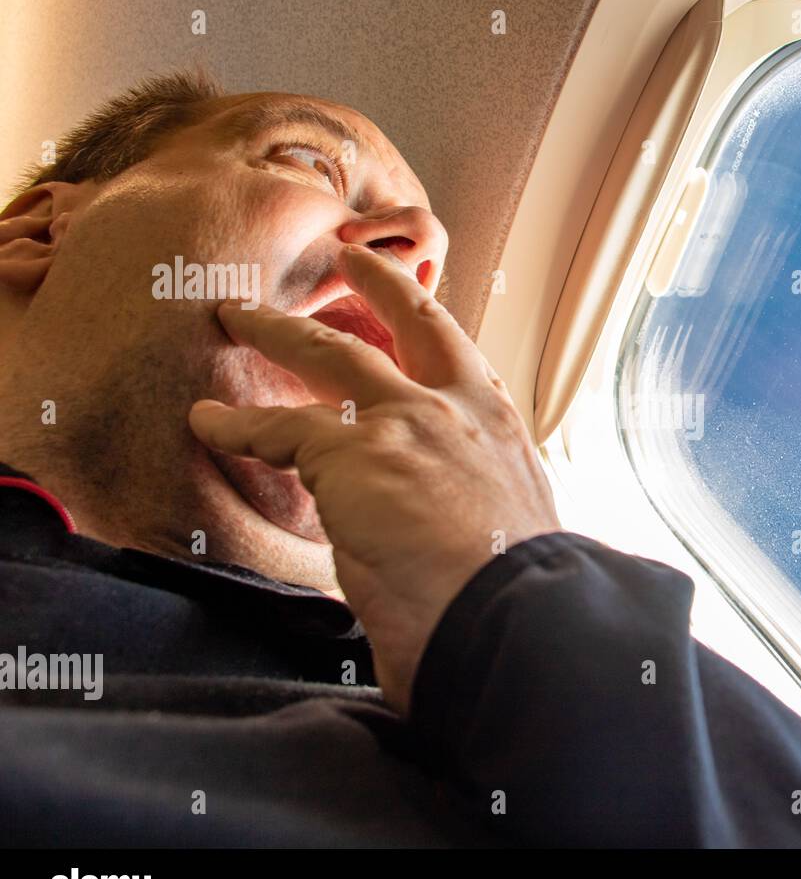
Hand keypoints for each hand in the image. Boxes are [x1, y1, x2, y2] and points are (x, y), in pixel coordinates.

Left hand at [188, 244, 560, 714]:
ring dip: (281, 329)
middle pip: (413, 323)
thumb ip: (466, 505)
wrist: (515, 619)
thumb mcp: (506, 531)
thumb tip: (436, 530)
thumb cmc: (513, 598)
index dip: (432, 319)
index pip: (462, 358)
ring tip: (241, 316)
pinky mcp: (357, 450)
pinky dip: (237, 425)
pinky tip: (207, 420)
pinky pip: (280, 428)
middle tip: (348, 259)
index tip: (410, 294)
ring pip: (332, 354)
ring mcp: (411, 420)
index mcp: (501, 433)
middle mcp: (462, 410)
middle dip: (376, 284)